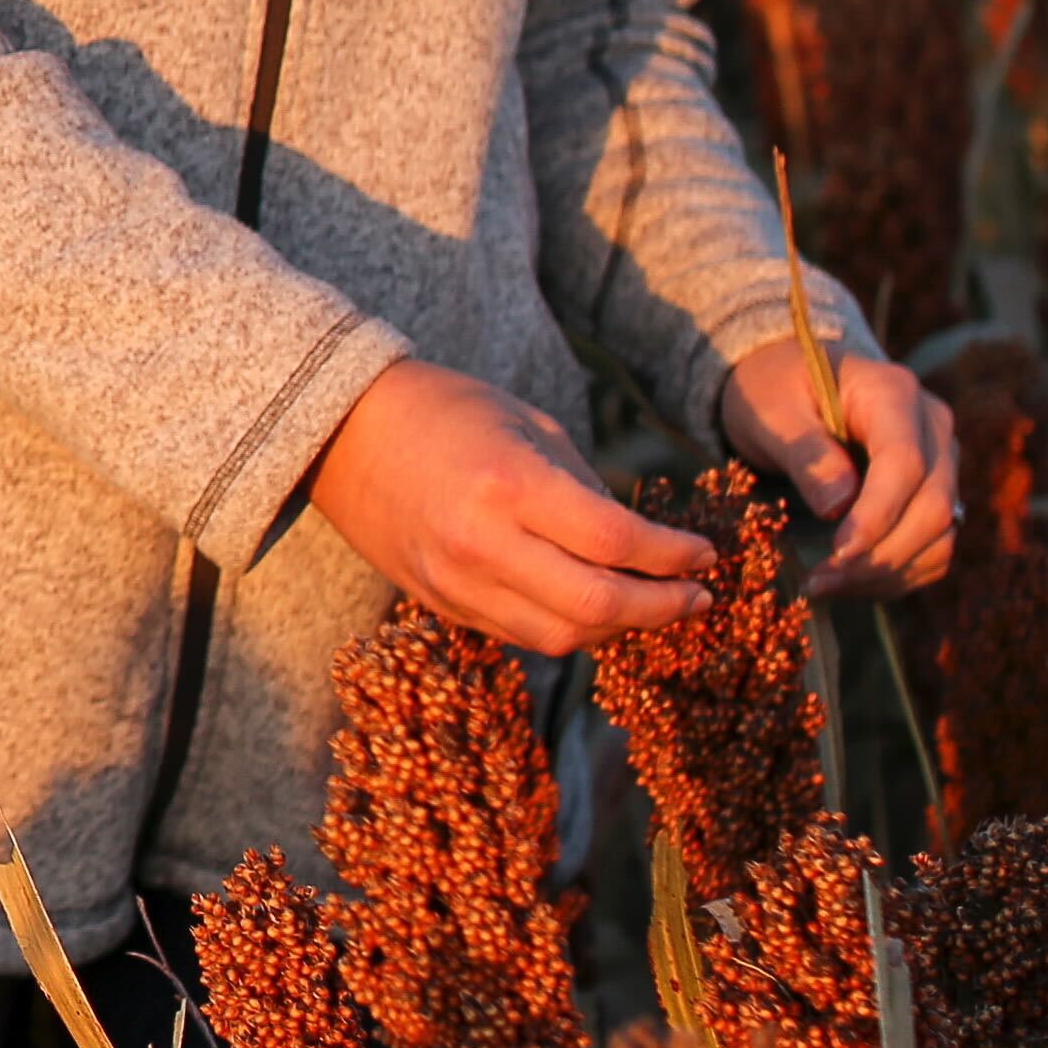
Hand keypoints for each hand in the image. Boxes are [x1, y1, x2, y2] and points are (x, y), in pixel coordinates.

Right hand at [306, 360, 719, 655]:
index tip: (706, 555)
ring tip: (650, 605)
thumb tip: (642, 544)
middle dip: (663, 607)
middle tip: (697, 596)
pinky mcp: (440, 603)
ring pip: (562, 636)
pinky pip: (521, 634)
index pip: (616, 543)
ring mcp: (457, 582)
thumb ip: (585, 489)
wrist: (341, 433)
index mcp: (510, 485)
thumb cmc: (445, 411)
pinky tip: (592, 607)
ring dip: (620, 628)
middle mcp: (483, 543)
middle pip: (598, 606)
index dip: (674, 556)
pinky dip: (568, 627)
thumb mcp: (527, 425)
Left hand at [716, 337, 961, 599]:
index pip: (904, 462)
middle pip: (933, 504)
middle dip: (881, 554)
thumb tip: (837, 507)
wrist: (790, 383)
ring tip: (826, 588)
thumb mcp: (769, 412)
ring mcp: (941, 460)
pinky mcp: (936, 492)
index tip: (837, 553)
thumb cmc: (774, 391)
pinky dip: (899, 573)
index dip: (877, 515)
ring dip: (889, 571)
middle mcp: (932, 425)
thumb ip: (804, 452)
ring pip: (942, 533)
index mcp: (891, 392)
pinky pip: (935, 546)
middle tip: (821, 583)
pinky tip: (850, 584)